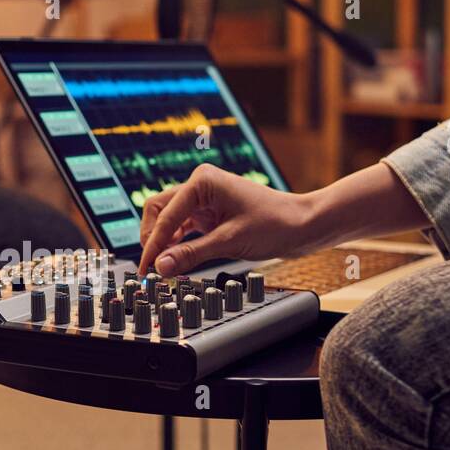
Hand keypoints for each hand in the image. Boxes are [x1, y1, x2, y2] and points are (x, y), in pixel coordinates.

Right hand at [138, 163, 314, 275]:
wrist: (303, 225)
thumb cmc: (275, 224)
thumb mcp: (229, 242)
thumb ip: (191, 254)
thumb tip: (161, 266)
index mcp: (203, 181)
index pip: (165, 214)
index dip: (153, 244)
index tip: (146, 268)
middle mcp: (200, 185)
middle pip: (159, 211)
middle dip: (153, 238)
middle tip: (151, 267)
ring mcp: (204, 199)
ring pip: (168, 219)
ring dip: (163, 242)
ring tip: (162, 267)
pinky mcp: (210, 213)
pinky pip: (183, 227)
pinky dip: (177, 243)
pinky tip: (175, 259)